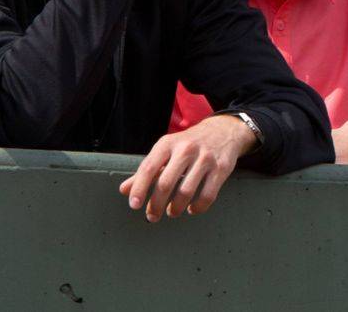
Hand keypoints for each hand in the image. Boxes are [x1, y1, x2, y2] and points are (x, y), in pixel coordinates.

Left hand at [119, 114, 257, 220]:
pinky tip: (191, 209)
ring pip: (186, 192)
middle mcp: (186, 149)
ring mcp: (205, 158)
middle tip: (152, 216)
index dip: (140, 188)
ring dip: (175, 208)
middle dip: (156, 204)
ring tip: (171, 211)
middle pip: (166, 183)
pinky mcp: (221, 168)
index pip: (149, 168)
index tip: (134, 205)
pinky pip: (207, 195)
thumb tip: (124, 190)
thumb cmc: (188, 144)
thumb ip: (147, 170)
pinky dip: (197, 207)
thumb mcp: (166, 150)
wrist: (223, 131)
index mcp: (168, 143)